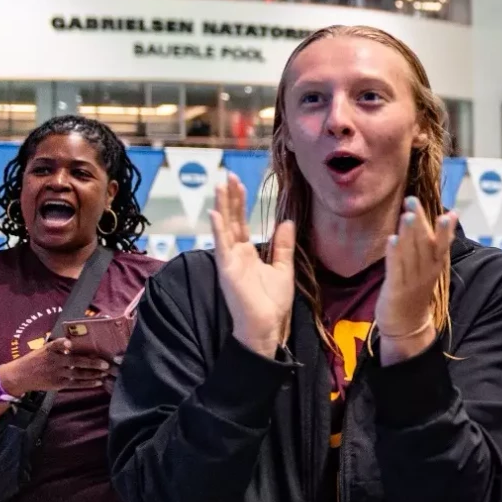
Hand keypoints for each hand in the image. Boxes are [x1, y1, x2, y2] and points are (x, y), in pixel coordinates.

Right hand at [0, 337, 113, 395]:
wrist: (20, 376)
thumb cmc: (35, 359)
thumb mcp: (44, 349)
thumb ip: (59, 346)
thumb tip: (76, 342)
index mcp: (50, 350)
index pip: (57, 344)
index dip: (63, 344)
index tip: (70, 343)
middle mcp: (54, 361)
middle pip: (75, 361)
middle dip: (92, 363)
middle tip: (106, 364)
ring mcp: (56, 374)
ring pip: (78, 374)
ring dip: (93, 374)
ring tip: (105, 373)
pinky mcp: (58, 384)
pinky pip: (75, 384)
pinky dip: (87, 383)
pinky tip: (98, 382)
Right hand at [210, 170, 294, 358]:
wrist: (267, 326)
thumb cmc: (272, 302)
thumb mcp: (283, 268)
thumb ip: (283, 245)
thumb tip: (286, 221)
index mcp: (247, 253)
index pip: (240, 222)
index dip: (239, 202)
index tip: (238, 182)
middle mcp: (235, 254)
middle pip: (230, 220)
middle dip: (229, 198)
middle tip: (227, 176)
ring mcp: (229, 261)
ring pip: (224, 228)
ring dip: (222, 207)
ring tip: (220, 186)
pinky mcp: (227, 270)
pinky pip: (222, 246)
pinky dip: (218, 230)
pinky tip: (215, 213)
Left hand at [378, 196, 455, 365]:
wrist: (407, 326)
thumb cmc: (415, 291)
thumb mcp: (430, 266)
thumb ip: (436, 243)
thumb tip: (450, 215)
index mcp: (435, 265)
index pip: (441, 244)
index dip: (444, 229)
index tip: (449, 212)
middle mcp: (426, 271)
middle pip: (424, 244)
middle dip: (420, 221)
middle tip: (413, 200)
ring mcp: (411, 280)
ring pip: (411, 253)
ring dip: (408, 233)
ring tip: (406, 215)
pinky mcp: (395, 289)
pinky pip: (396, 269)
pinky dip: (394, 254)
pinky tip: (392, 239)